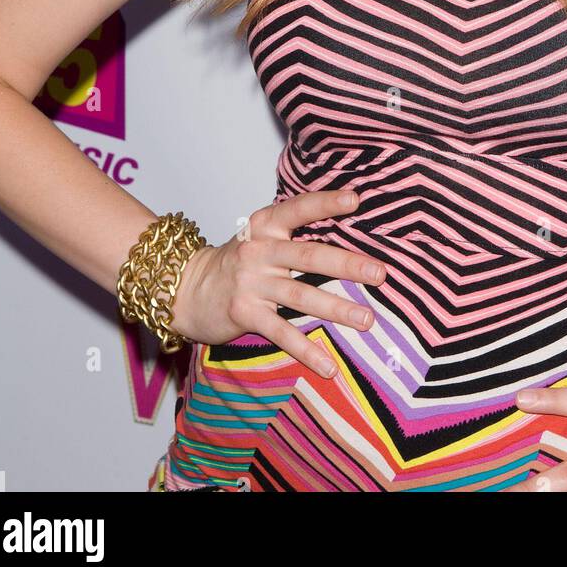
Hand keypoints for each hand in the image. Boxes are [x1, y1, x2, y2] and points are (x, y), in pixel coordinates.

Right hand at [168, 189, 386, 377]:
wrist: (185, 289)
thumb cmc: (236, 262)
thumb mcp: (259, 238)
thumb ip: (293, 234)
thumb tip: (344, 239)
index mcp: (265, 225)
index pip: (299, 209)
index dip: (326, 203)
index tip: (356, 199)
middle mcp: (259, 250)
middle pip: (310, 255)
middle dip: (348, 264)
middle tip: (381, 273)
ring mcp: (251, 283)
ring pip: (301, 296)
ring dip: (337, 309)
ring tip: (367, 320)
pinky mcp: (244, 314)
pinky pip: (282, 333)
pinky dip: (307, 351)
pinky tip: (329, 367)